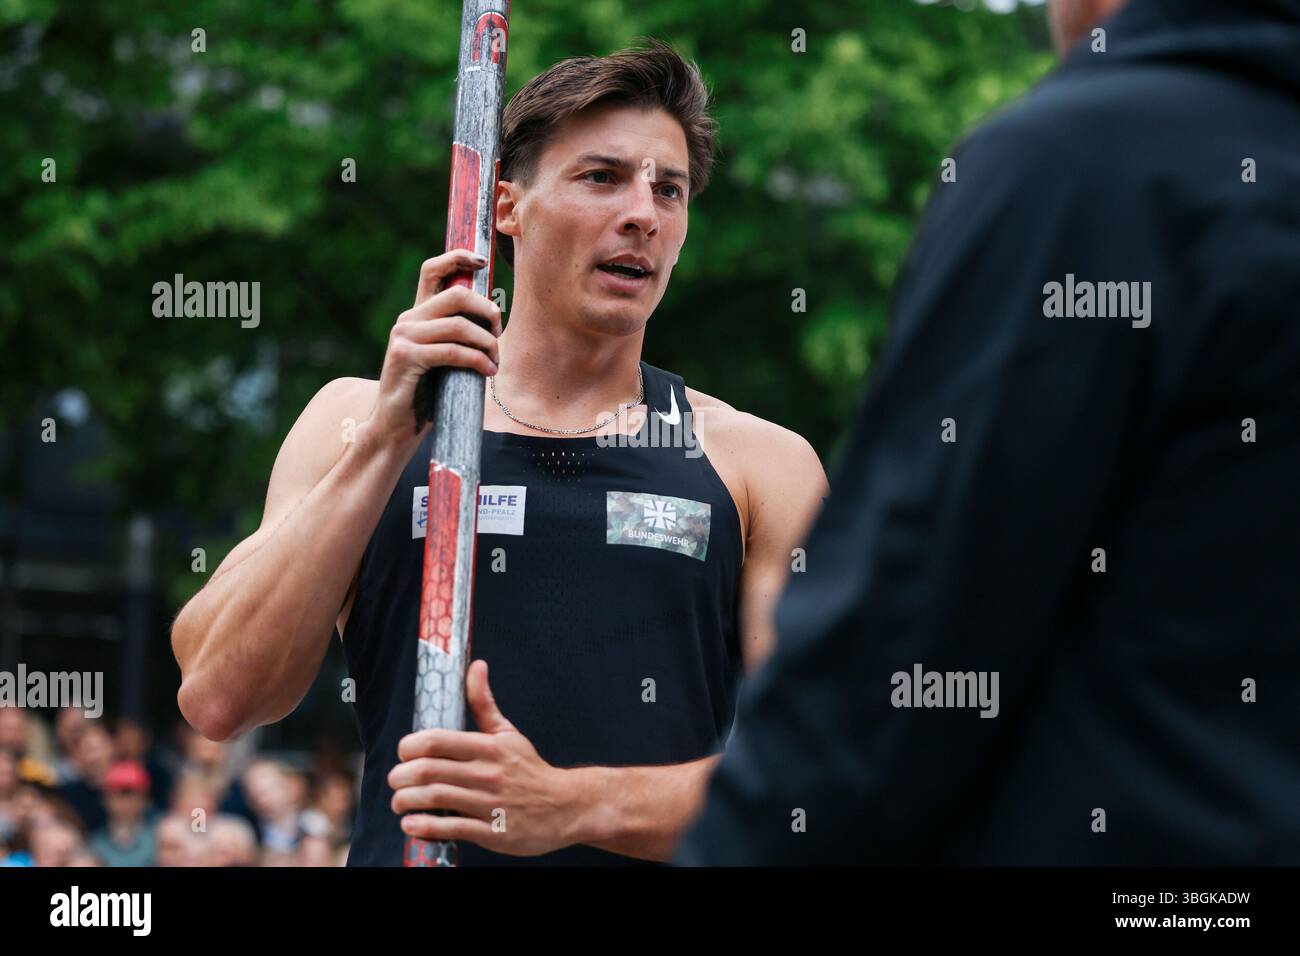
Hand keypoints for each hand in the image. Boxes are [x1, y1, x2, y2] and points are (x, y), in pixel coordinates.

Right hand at [363, 249, 502, 450]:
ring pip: (458, 326)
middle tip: (499, 334)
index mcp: (418, 315)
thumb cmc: (427, 393)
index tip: (483, 261)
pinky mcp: (406, 357)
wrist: (397, 425)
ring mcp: (404, 337)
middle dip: (487, 311)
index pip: (433, 270)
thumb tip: (493, 318)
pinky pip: (453, 352)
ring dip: (486, 343)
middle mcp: (408, 320)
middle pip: (456, 295)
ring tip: (495, 361)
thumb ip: (458, 336)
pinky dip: (477, 361)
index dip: (457, 258)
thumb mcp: (445, 358)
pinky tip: (487, 372)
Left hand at [389, 660, 578, 856]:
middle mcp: (487, 773)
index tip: (404, 753)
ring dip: (406, 801)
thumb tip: (475, 666)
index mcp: (488, 747)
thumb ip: (484, 703)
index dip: (409, 747)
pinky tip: (412, 824)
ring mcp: (490, 804)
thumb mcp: (507, 733)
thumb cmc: (530, 769)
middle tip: (396, 780)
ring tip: (400, 802)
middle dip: (400, 777)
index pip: (436, 741)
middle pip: (428, 771)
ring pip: (434, 799)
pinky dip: (423, 827)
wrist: (565, 806)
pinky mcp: (493, 832)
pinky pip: (450, 828)